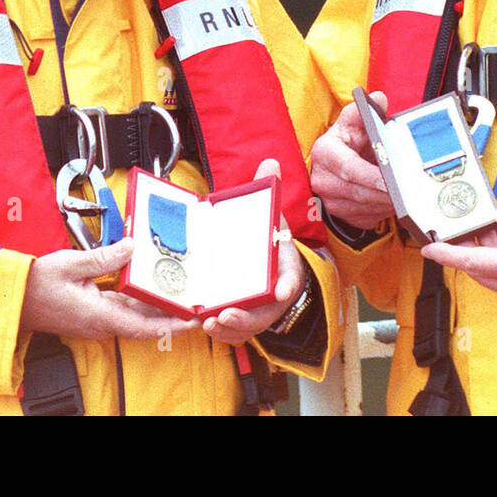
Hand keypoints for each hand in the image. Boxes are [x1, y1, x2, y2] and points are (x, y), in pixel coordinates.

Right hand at [21, 238, 196, 341]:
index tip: (192, 322)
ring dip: (155, 306)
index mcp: (98, 315)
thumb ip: (104, 257)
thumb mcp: (70, 264)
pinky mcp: (91, 313)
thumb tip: (132, 247)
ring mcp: (96, 320)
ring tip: (180, 293)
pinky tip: (149, 287)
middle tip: (195, 302)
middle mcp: (100, 323)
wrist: (11, 298)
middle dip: (170, 314)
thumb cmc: (35, 285)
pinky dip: (137, 300)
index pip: (143, 328)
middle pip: (144, 322)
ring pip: (134, 314)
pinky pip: (121, 308)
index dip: (171, 326)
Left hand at [202, 159, 306, 344]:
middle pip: (267, 311)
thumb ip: (267, 190)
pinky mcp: (245, 317)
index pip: (291, 276)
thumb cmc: (268, 239)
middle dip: (247, 317)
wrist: (270, 258)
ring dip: (231, 329)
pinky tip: (205, 325)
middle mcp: (275, 291)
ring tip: (210, 322)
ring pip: (250, 326)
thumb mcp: (269, 214)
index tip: (280, 290)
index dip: (287, 283)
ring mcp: (261, 308)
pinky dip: (224, 333)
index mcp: (285, 266)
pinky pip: (237, 332)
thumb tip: (269, 163)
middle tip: (226, 314)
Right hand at [309, 93, 394, 230]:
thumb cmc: (348, 141)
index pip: (348, 167)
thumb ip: (366, 111)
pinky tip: (394, 200)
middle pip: (359, 191)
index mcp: (325, 152)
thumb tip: (379, 99)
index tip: (389, 181)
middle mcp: (323, 179)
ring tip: (406, 194)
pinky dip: (384, 210)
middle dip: (386, 192)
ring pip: (366, 207)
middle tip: (409, 191)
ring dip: (387, 202)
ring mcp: (331, 201)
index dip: (370, 176)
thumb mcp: (353, 122)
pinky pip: (368, 217)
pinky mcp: (343, 216)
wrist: (337, 163)